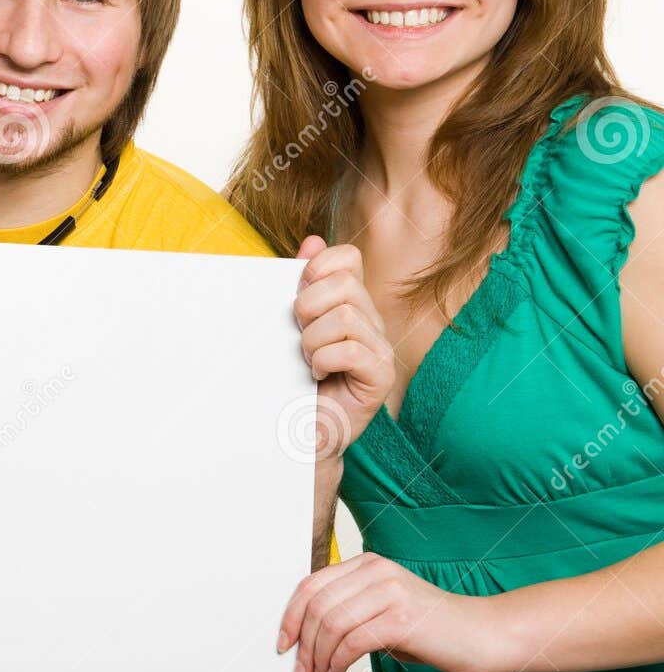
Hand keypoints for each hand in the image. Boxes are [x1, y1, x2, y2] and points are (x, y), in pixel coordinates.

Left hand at [278, 552, 505, 671]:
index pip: (312, 584)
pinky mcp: (402, 618)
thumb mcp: (383, 611)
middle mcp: (377, 571)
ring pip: (331, 624)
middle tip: (299, 670)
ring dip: (318, 656)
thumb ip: (349, 614)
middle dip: (302, 642)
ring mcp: (390, 592)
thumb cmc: (432, 630)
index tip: (283, 643)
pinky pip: (353, 641)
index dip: (291, 616)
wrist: (484, 635)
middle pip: (317, 605)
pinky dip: (337, 662)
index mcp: (367, 565)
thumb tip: (306, 640)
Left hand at [293, 236, 393, 456]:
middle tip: (299, 337)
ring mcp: (380, 348)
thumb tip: (311, 240)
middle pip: (343, 284)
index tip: (297, 296)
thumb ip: (302, 284)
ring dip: (312, 341)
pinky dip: (324, 361)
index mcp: (350, 303)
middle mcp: (371, 320)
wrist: (298, 431)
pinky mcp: (381, 375)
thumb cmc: (293, 378)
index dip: (317, 267)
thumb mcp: (291, 326)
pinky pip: (351, 349)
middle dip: (307, 308)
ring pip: (343, 316)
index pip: (347, 258)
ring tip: (308, 361)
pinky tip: (318, 376)